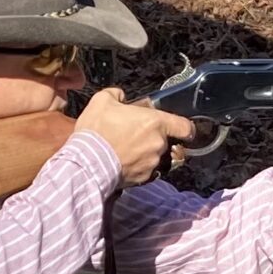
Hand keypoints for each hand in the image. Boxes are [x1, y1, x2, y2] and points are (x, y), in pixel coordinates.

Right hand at [74, 87, 195, 185]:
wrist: (87, 163)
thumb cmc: (96, 131)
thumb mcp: (102, 101)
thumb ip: (116, 94)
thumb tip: (120, 96)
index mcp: (155, 123)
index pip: (186, 127)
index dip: (183, 127)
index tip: (177, 128)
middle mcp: (159, 144)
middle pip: (167, 141)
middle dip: (154, 138)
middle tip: (134, 135)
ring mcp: (153, 163)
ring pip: (157, 157)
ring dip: (146, 153)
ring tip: (126, 150)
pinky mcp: (144, 178)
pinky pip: (147, 171)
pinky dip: (138, 167)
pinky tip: (123, 162)